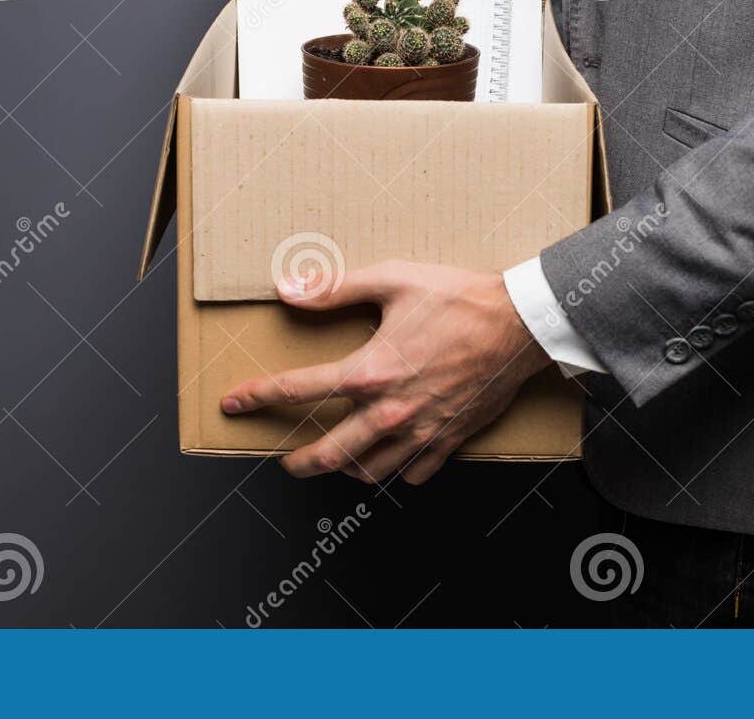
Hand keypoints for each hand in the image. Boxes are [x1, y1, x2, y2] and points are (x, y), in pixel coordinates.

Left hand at [220, 260, 550, 484]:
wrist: (520, 323)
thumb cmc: (459, 298)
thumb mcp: (393, 279)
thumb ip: (335, 288)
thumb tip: (287, 290)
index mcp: (369, 371)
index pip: (296, 390)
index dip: (256, 397)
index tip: (233, 403)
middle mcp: (389, 411)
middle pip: (328, 455)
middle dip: (298, 463)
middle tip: (286, 461)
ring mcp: (421, 431)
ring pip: (370, 472)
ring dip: (346, 470)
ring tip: (337, 461)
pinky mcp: (450, 439)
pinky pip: (414, 473)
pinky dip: (398, 469)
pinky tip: (393, 456)